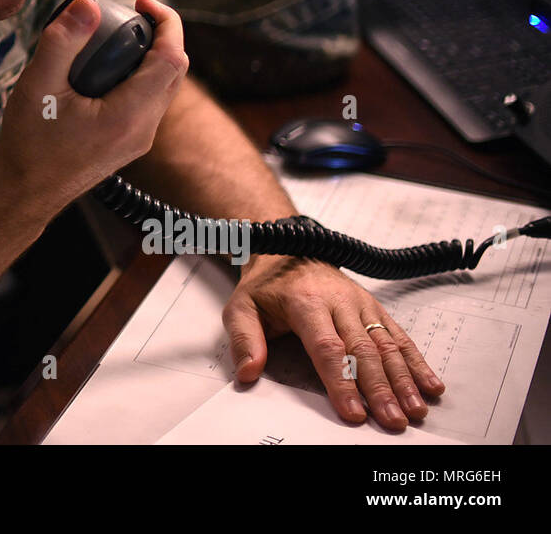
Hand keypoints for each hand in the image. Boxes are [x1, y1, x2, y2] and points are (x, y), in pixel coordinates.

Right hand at [0, 0, 188, 228]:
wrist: (25, 194)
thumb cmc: (29, 145)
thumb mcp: (37, 86)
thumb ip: (62, 41)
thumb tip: (89, 4)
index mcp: (129, 115)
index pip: (172, 58)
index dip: (166, 21)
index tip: (140, 2)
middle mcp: (144, 129)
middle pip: (174, 71)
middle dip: (159, 35)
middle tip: (128, 14)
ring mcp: (139, 140)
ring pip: (163, 87)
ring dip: (149, 56)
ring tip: (114, 38)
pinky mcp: (129, 144)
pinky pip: (148, 101)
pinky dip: (137, 77)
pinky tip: (104, 70)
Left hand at [222, 255, 445, 430]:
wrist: (288, 251)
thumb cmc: (266, 287)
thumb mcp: (241, 307)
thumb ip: (245, 340)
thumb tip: (248, 373)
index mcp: (306, 302)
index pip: (327, 347)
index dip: (342, 381)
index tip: (352, 412)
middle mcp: (339, 302)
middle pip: (363, 350)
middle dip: (380, 389)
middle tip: (393, 421)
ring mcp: (361, 305)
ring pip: (386, 345)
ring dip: (404, 380)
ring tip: (416, 410)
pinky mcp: (375, 308)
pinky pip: (399, 336)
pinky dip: (417, 362)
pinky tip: (431, 385)